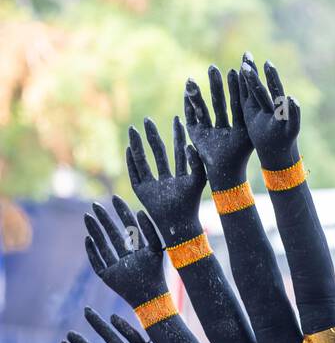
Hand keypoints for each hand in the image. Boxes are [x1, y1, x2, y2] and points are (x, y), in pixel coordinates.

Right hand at [85, 199, 166, 307]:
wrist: (151, 298)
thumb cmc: (157, 274)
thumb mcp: (156, 249)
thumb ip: (149, 231)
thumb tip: (140, 211)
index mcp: (140, 249)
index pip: (129, 226)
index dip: (121, 212)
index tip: (114, 198)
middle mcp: (127, 257)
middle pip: (113, 234)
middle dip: (104, 219)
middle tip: (95, 205)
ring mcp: (117, 267)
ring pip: (103, 245)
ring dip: (95, 231)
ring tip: (87, 216)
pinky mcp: (108, 277)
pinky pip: (97, 262)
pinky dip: (92, 252)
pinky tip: (87, 238)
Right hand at [127, 116, 205, 243]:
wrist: (180, 223)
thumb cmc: (192, 204)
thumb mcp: (198, 180)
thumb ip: (197, 162)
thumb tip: (189, 145)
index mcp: (181, 176)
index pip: (178, 151)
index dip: (177, 135)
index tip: (177, 119)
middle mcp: (166, 179)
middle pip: (158, 153)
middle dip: (152, 136)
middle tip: (148, 120)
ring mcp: (153, 185)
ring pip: (143, 161)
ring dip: (137, 146)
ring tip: (133, 130)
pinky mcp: (142, 192)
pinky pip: (134, 174)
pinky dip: (131, 162)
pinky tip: (129, 148)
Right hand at [184, 66, 251, 190]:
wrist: (225, 176)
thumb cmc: (239, 157)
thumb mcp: (248, 134)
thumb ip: (258, 120)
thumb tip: (283, 99)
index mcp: (238, 126)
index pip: (236, 103)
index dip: (235, 88)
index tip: (234, 70)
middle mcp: (223, 127)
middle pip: (219, 102)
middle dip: (215, 86)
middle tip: (212, 68)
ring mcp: (209, 131)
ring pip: (203, 108)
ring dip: (198, 93)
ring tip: (193, 78)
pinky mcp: (197, 136)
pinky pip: (191, 118)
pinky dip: (188, 105)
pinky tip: (185, 91)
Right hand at [238, 54, 300, 169]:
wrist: (276, 152)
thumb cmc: (286, 141)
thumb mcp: (291, 128)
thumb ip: (293, 114)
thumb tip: (292, 98)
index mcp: (280, 107)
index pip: (275, 89)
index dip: (272, 78)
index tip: (267, 64)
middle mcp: (269, 105)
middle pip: (261, 87)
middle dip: (254, 73)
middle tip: (247, 56)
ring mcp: (259, 108)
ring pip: (251, 89)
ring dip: (247, 76)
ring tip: (243, 61)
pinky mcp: (249, 113)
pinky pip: (243, 97)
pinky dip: (239, 87)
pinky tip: (234, 74)